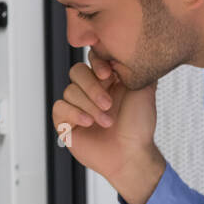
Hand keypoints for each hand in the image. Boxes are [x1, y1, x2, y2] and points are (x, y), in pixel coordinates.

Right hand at [50, 46, 159, 185]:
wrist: (131, 155)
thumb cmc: (139, 126)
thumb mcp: (145, 89)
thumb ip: (135, 67)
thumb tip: (130, 48)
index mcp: (108, 80)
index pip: (92, 58)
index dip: (96, 63)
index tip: (108, 75)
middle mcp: (91, 91)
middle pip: (77, 72)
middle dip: (92, 88)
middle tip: (108, 104)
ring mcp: (77, 106)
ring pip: (69, 91)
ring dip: (89, 106)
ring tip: (106, 122)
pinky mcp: (66, 122)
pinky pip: (59, 108)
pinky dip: (74, 114)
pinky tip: (89, 123)